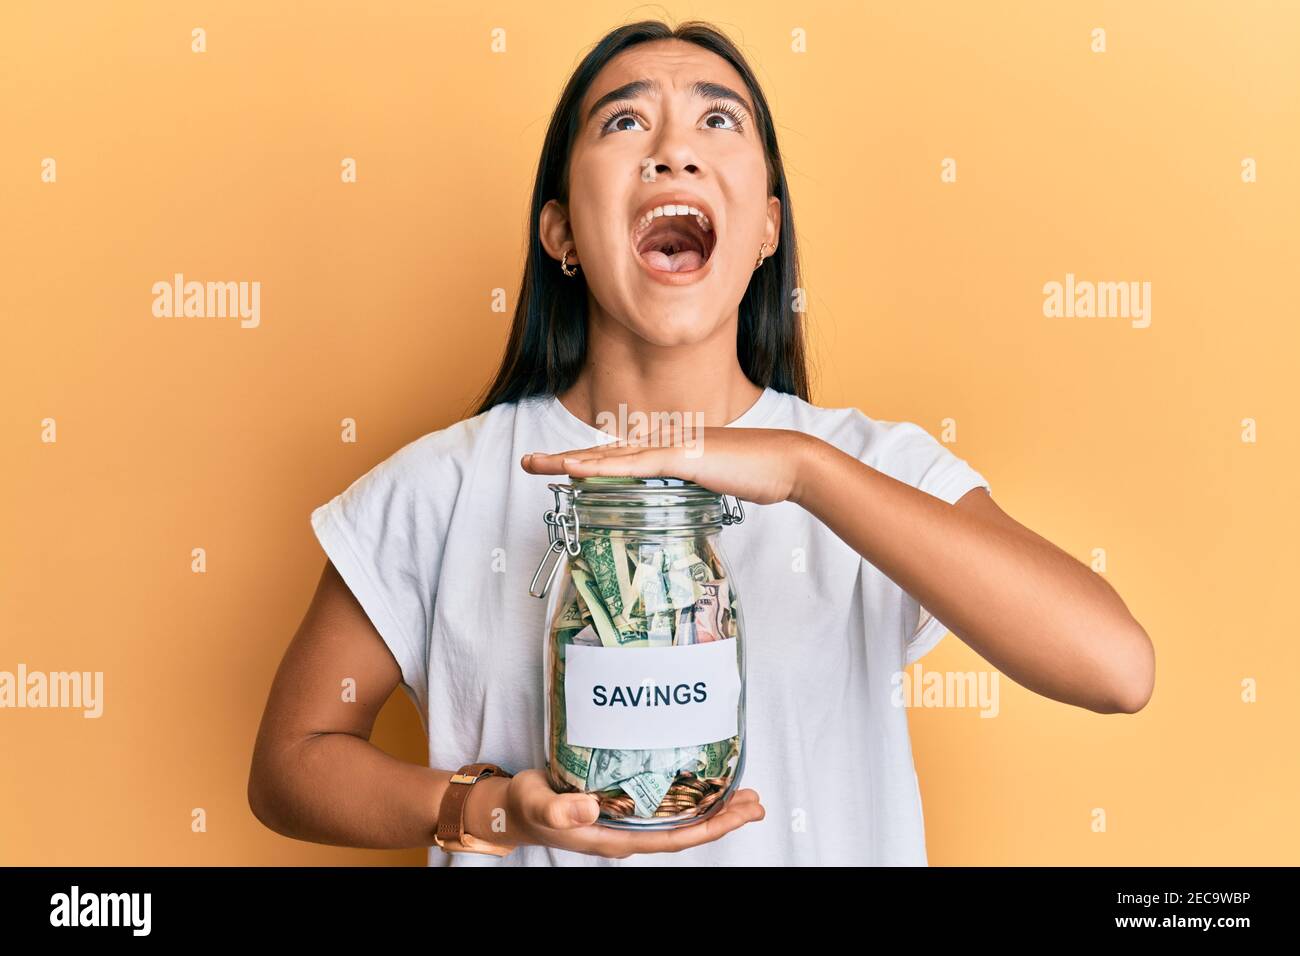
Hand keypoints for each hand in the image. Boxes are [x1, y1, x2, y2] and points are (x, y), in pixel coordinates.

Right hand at [469, 770, 764, 858]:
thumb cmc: (527, 806)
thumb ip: (562, 809)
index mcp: (616, 839)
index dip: (707, 829)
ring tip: (746, 795)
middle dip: (724, 818)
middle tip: (757, 803)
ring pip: (680, 819)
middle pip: (687, 831)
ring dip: (715, 808)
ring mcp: (627, 820)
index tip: (737, 816)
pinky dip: (691, 795)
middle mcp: (629, 832)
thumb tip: (592, 806)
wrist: (512, 808)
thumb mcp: (539, 804)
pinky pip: (666, 804)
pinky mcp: (623, 803)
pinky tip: (706, 783)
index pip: (673, 840)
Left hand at [521, 427, 815, 505]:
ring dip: (570, 460)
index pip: (620, 458)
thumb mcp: (715, 485)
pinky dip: (600, 467)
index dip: (588, 463)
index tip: (560, 469)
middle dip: (564, 459)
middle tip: (528, 463)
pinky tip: (575, 470)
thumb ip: (693, 490)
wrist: (787, 464)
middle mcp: (664, 443)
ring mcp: (671, 448)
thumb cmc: (757, 474)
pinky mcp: (681, 459)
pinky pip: (632, 465)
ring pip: (609, 456)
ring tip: (536, 464)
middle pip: (604, 453)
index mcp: (671, 450)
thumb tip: (681, 504)